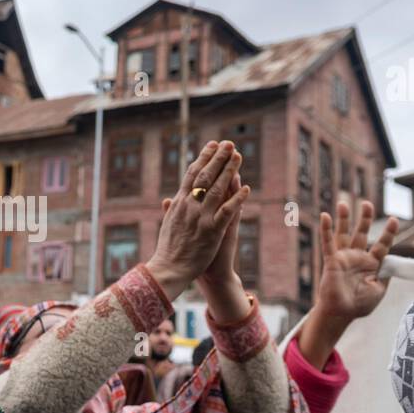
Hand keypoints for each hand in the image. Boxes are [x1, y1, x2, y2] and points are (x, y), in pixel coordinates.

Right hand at [146, 141, 250, 300]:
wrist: (169, 269)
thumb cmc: (168, 250)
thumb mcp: (166, 226)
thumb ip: (169, 211)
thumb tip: (168, 199)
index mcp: (178, 203)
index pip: (191, 174)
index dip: (203, 158)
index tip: (212, 145)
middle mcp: (189, 206)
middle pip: (205, 176)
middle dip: (218, 158)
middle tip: (229, 143)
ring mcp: (201, 217)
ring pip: (216, 189)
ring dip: (228, 171)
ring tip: (238, 156)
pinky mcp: (212, 231)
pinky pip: (226, 211)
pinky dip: (236, 199)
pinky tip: (246, 188)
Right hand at [316, 200, 398, 320]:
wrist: (341, 313)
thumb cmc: (360, 305)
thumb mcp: (379, 290)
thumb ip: (386, 275)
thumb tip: (391, 261)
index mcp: (371, 264)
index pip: (382, 245)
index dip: (389, 233)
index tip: (394, 220)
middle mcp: (357, 258)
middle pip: (362, 233)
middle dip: (365, 218)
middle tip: (367, 204)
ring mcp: (344, 257)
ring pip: (344, 234)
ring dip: (344, 218)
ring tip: (344, 203)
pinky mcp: (332, 261)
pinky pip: (328, 243)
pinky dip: (326, 230)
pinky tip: (325, 216)